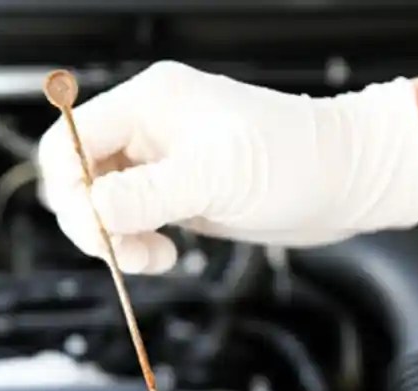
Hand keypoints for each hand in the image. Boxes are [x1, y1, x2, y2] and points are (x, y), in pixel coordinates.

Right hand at [36, 61, 417, 272]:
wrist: (347, 180)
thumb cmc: (297, 160)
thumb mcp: (218, 178)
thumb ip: (148, 194)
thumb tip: (94, 209)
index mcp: (148, 104)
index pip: (70, 141)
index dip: (70, 188)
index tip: (96, 226)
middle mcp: (146, 129)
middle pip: (77, 176)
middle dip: (91, 221)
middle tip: (123, 253)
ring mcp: (158, 161)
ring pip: (100, 203)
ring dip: (114, 239)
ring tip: (152, 258)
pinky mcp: (173, 192)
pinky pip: (128, 219)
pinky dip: (134, 243)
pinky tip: (164, 255)